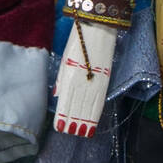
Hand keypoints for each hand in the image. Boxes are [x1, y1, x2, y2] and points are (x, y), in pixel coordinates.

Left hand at [53, 20, 116, 134]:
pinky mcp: (106, 79)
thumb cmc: (77, 43)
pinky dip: (96, 112)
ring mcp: (95, 81)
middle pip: (77, 106)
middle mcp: (82, 81)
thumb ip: (61, 79)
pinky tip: (94, 120)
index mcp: (69, 76)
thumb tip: (57, 95)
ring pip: (89, 106)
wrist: (98, 29)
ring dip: (86, 120)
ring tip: (83, 132)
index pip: (65, 101)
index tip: (61, 127)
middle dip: (74, 121)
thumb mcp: (65, 59)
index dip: (63, 116)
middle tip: (72, 133)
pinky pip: (100, 100)